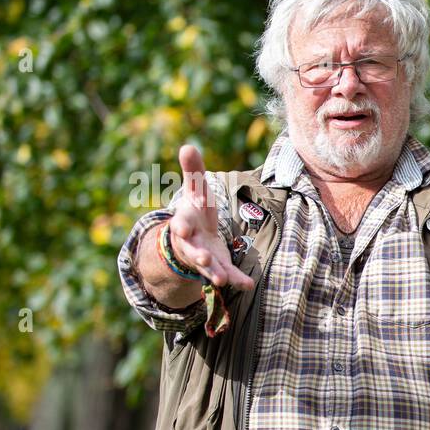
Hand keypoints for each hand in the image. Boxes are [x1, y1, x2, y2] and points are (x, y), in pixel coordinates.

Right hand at [166, 144, 254, 290]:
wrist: (192, 237)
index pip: (181, 225)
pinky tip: (248, 284)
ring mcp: (204, 258)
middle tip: (204, 259)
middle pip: (193, 251)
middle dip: (198, 255)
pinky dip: (237, 280)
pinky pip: (228, 275)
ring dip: (215, 273)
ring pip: (208, 268)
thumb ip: (192, 171)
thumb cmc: (195, 210)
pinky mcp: (218, 267)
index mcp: (185, 224)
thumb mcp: (195, 190)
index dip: (181, 226)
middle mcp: (192, 244)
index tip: (181, 228)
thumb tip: (187, 145)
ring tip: (221, 279)